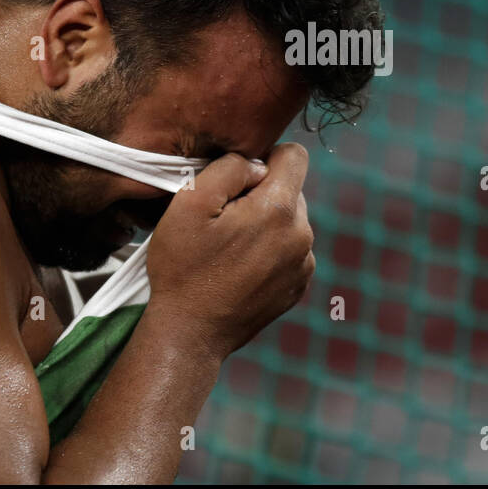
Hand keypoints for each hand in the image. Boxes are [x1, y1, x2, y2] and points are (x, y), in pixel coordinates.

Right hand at [144, 143, 314, 360]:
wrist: (190, 333)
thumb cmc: (183, 267)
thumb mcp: (190, 202)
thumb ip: (230, 167)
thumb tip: (258, 164)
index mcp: (280, 210)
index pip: (295, 155)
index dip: (264, 157)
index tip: (237, 181)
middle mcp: (303, 235)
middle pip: (290, 190)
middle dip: (260, 195)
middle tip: (223, 221)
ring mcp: (303, 264)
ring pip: (289, 221)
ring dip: (264, 224)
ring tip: (228, 249)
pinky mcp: (297, 286)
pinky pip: (289, 251)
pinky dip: (268, 251)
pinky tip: (238, 269)